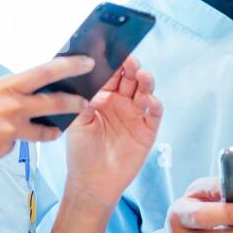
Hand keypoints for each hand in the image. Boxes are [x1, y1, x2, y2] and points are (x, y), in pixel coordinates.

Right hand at [0, 55, 93, 163]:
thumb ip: (7, 92)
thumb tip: (26, 97)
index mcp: (6, 86)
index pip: (46, 72)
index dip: (71, 66)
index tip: (89, 63)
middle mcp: (12, 108)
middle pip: (55, 104)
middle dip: (75, 104)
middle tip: (85, 103)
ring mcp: (8, 132)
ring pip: (43, 133)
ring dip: (50, 130)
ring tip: (53, 128)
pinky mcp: (2, 151)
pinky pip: (14, 146)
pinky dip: (8, 142)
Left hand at [64, 55, 162, 207]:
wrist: (92, 182)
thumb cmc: (80, 152)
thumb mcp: (77, 123)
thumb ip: (84, 100)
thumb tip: (87, 77)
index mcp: (101, 97)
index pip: (110, 73)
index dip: (113, 62)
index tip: (113, 50)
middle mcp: (120, 102)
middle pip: (130, 77)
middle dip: (131, 67)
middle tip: (130, 60)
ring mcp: (135, 114)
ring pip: (144, 90)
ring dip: (145, 80)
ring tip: (141, 76)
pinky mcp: (147, 129)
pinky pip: (155, 111)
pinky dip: (154, 102)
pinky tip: (148, 99)